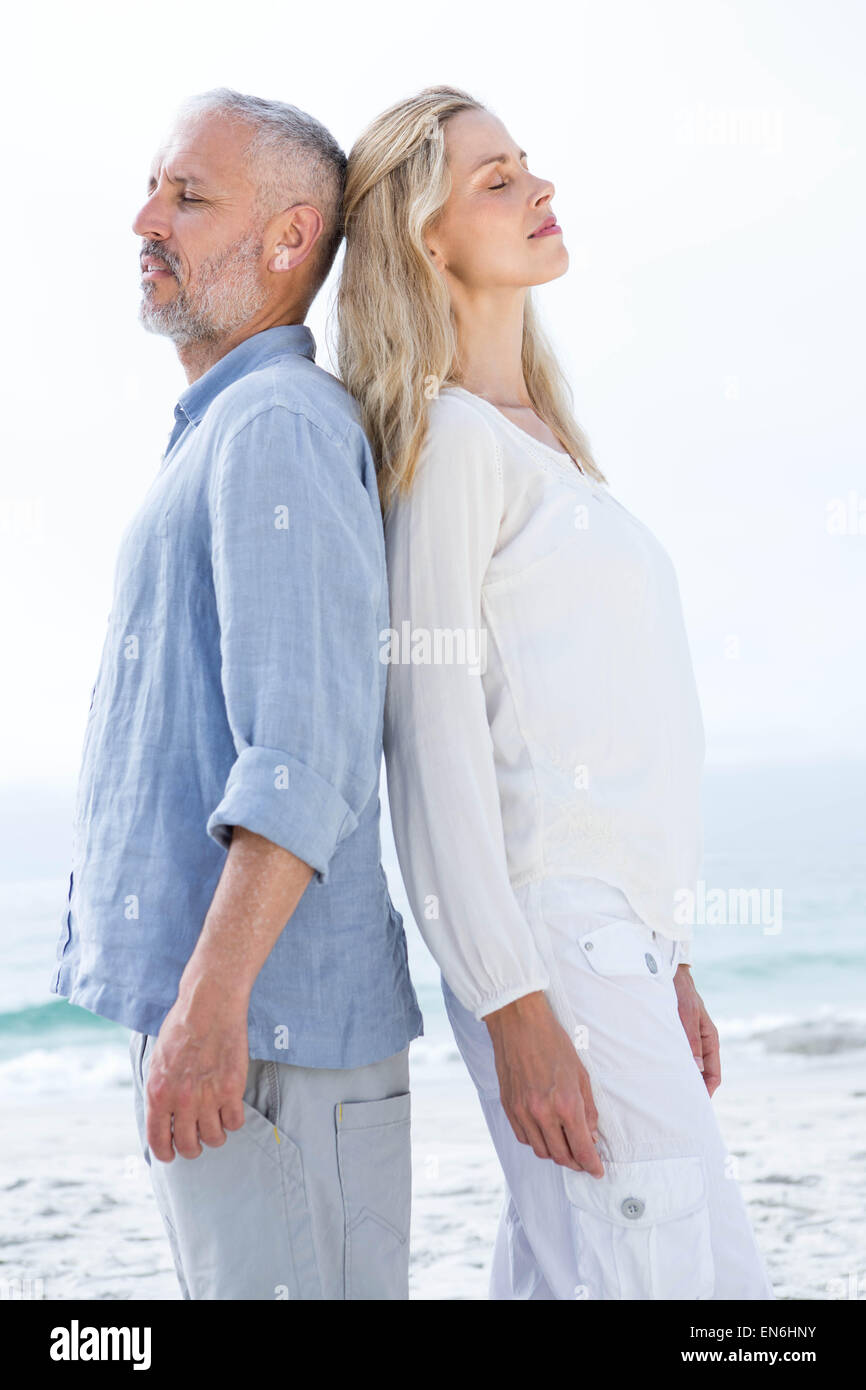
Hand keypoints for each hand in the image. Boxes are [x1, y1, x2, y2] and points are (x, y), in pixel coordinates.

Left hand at [145, 990, 249, 1162]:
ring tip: (216, 1122)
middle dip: (193, 1148)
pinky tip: (230, 1109)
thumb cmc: (181, 1027)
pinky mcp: (232, 1088)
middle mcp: (182, 1100)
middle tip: (198, 1140)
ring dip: (215, 1135)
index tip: (172, 1153)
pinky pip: (235, 1122)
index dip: (166, 1153)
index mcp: (158, 1093)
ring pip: (214, 1138)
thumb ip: (159, 1092)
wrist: (209, 1004)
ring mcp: (209, 1096)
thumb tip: (163, 1117)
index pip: (158, 1141)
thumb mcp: (157, 1062)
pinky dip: (233, 1121)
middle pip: (189, 1146)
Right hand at [483, 991, 603, 1175]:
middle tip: (584, 1161)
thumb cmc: (552, 1042)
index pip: (581, 1148)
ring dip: (556, 1154)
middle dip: (575, 1163)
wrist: (518, 1023)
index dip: (592, 1165)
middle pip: (560, 1156)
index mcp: (566, 1104)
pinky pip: (523, 1138)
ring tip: (565, 1146)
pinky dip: (537, 1141)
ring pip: (540, 1151)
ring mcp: (522, 1112)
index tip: (597, 1171)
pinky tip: (545, 1132)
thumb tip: (591, 1135)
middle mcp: (542, 1113)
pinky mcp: (508, 1108)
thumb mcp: (581, 1074)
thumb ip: (588, 1109)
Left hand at [673, 965, 720, 1096]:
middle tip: (675, 1105)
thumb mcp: (686, 1013)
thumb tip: (695, 1068)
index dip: (706, 1092)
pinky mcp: (674, 1035)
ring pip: (687, 1067)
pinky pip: (674, 1056)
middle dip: (691, 1089)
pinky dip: (669, 1066)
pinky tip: (655, 1073)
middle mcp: (700, 1042)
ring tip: (664, 1092)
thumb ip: (690, 1038)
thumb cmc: (680, 990)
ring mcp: (688, 1039)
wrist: (667, 970)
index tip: (694, 1105)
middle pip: (700, 1075)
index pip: (714, 1075)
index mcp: (710, 1039)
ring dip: (679, 1078)